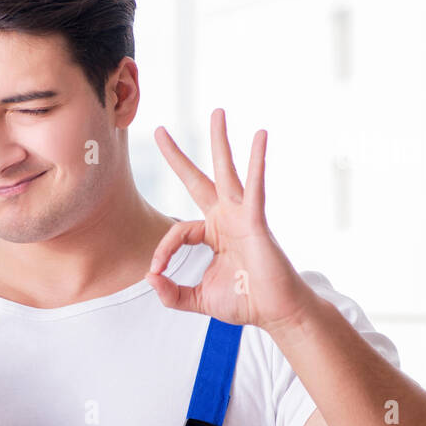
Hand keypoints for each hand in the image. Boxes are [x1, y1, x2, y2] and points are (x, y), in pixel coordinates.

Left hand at [146, 109, 313, 334]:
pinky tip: (260, 137)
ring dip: (221, 142)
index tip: (157, 270)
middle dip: (178, 157)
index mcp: (212, 233)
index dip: (163, 251)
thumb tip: (150, 278)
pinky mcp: (257, 221)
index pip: (177, 233)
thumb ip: (171, 293)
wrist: (276, 312)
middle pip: (198, 180)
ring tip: (217, 113)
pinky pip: (255, 188)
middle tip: (158, 131)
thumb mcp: (198, 299)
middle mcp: (225, 219)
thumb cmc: (245, 301)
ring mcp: (241, 217)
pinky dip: (257, 162)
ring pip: (227, 172)